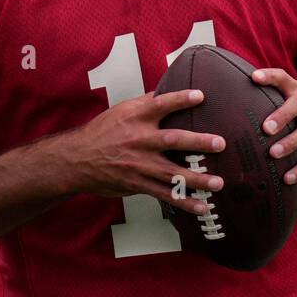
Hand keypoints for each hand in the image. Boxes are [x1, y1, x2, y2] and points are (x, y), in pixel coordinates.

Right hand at [65, 89, 225, 215]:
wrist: (77, 160)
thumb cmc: (102, 132)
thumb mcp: (121, 111)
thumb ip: (146, 102)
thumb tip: (168, 90)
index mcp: (135, 117)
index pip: (161, 104)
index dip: (180, 99)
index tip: (201, 96)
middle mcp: (139, 140)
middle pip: (173, 140)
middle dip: (198, 142)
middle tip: (220, 144)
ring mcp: (139, 164)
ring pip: (172, 172)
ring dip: (197, 179)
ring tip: (218, 183)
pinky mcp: (138, 183)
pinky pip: (164, 194)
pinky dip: (184, 202)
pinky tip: (202, 206)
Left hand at [251, 68, 296, 185]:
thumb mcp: (290, 93)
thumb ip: (268, 90)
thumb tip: (236, 88)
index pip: (283, 78)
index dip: (269, 76)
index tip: (254, 78)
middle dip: (282, 117)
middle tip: (266, 128)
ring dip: (291, 144)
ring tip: (274, 154)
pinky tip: (287, 178)